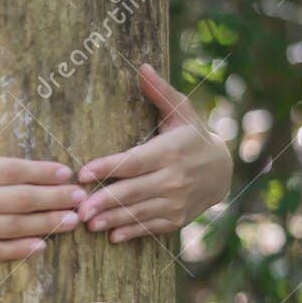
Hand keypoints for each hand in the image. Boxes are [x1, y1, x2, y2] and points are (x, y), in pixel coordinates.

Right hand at [0, 85, 86, 269]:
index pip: (11, 168)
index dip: (42, 170)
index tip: (66, 171)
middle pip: (22, 198)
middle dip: (55, 197)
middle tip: (81, 197)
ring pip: (14, 226)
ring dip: (46, 222)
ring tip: (70, 221)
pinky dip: (18, 250)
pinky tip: (37, 247)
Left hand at [75, 64, 231, 242]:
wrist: (223, 170)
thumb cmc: (192, 135)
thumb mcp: (181, 111)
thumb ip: (159, 92)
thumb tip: (142, 66)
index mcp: (170, 151)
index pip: (134, 161)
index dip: (108, 167)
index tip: (83, 173)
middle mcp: (174, 178)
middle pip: (133, 191)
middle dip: (104, 200)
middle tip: (78, 208)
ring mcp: (176, 201)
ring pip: (139, 212)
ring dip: (113, 219)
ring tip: (87, 223)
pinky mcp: (177, 218)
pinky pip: (151, 227)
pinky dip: (132, 232)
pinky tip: (112, 236)